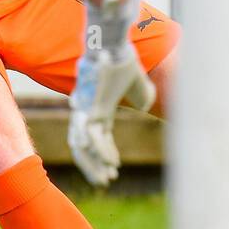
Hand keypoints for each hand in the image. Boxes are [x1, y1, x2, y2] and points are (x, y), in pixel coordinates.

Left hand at [68, 43, 154, 186]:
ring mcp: (85, 111)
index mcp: (98, 110)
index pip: (97, 139)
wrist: (115, 45)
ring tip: (106, 179)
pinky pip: (92, 135)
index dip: (104, 156)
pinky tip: (113, 161)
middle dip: (93, 167)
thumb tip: (146, 106)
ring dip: (93, 165)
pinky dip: (101, 150)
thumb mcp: (138, 84)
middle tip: (105, 182)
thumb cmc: (124, 61)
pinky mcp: (88, 107)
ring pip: (82, 146)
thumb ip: (143, 96)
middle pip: (84, 147)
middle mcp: (87, 113)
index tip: (115, 171)